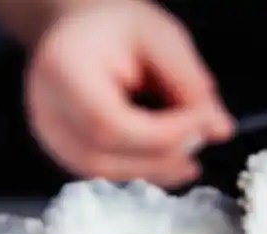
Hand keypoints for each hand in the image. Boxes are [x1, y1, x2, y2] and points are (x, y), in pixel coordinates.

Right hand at [26, 0, 234, 186]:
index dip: (162, 135)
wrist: (78, 26)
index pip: (109, 124)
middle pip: (103, 158)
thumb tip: (220, 130)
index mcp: (63, 69)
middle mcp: (45, 110)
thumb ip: (191, 84)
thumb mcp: (162, 38)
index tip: (205, 123)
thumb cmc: (118, 26)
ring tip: (191, 150)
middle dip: (162, 156)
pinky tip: (170, 157)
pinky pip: (103, 172)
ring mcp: (49, 136)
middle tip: (202, 138)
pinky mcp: (60, 151)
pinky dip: (142, 168)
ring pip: (104, 173)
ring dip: (156, 168)